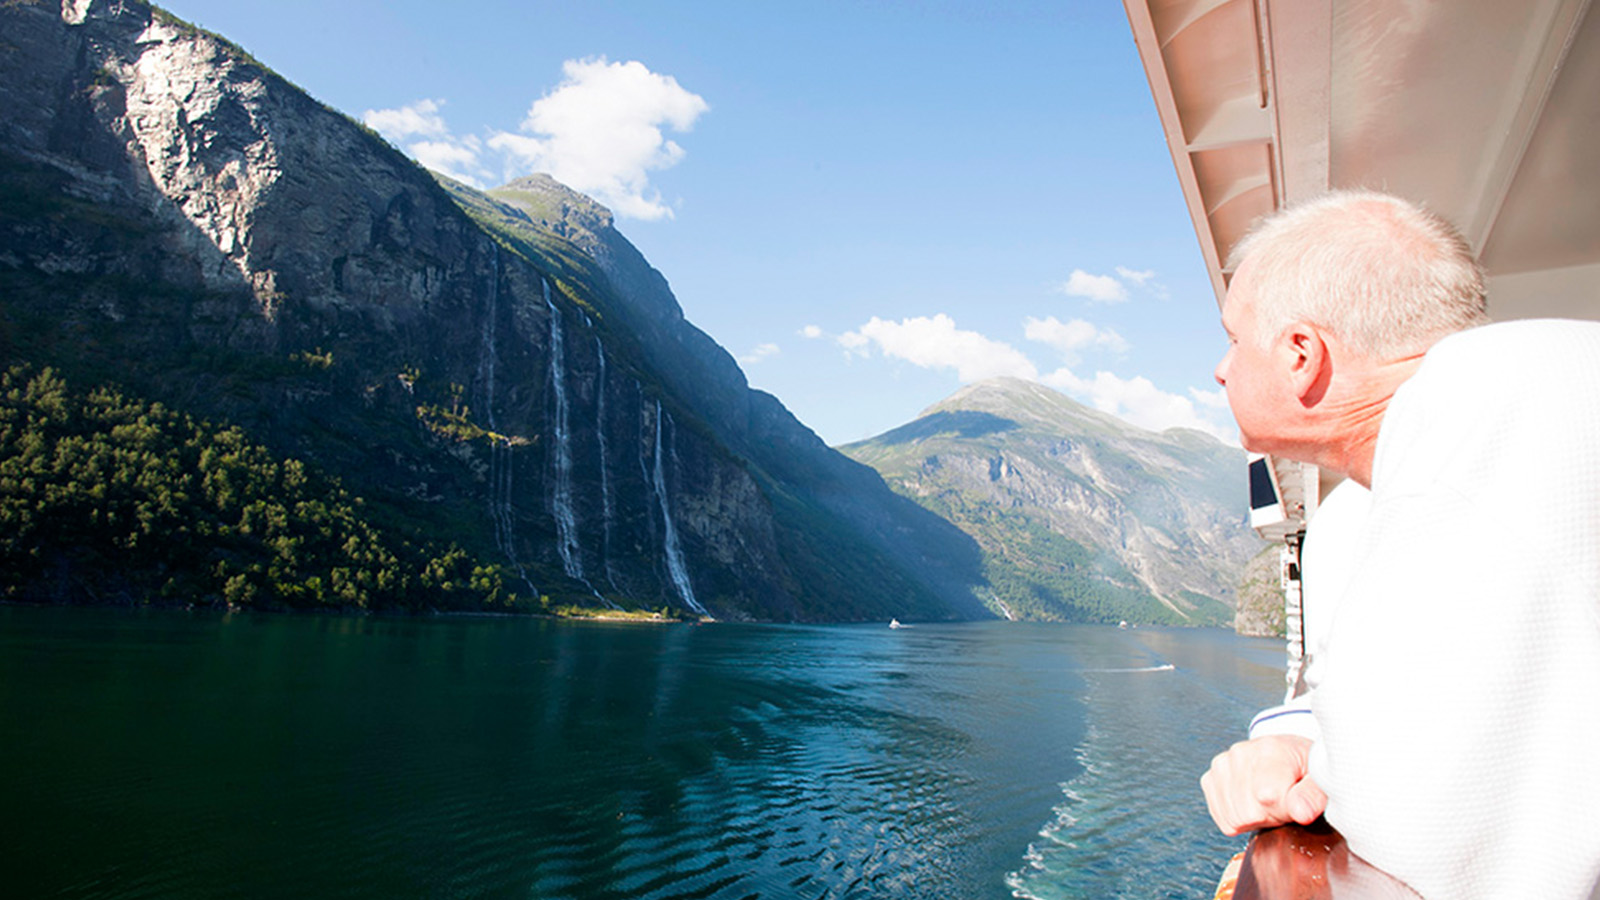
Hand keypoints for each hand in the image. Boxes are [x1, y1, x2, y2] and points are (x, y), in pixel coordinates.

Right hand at [1200, 734, 1327, 835]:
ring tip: (1269, 802)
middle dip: (1271, 816)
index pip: (1267, 796)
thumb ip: (1313, 796)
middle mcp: (1239, 753)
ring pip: (1235, 819)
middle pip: (1249, 812)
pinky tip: (1253, 805)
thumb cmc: (1306, 769)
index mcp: (1270, 749)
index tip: (1296, 802)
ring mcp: (1221, 765)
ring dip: (1256, 819)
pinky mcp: (1210, 778)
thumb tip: (1301, 812)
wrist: (1286, 754)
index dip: (1285, 810)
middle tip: (1283, 801)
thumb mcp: (1321, 780)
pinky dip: (1241, 820)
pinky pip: (1224, 820)